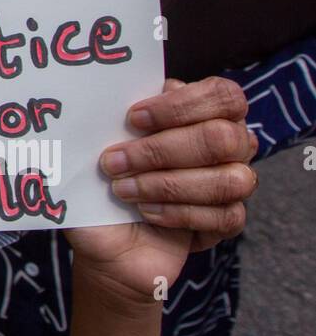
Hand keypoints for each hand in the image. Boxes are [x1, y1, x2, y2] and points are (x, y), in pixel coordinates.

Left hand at [67, 76, 256, 299]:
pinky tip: (147, 212)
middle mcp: (228, 142)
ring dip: (167, 185)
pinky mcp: (228, 220)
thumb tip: (110, 96)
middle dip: (162, 150)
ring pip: (227, 179)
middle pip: (223, 137)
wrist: (109, 241)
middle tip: (116, 161)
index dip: (181, 105)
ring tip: (124, 190)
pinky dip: (178, 214)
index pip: (221, 95)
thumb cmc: (106, 183)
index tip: (133, 118)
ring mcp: (233, 182)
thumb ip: (116, 117)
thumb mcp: (102, 146)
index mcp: (203, 111)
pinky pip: (224, 215)